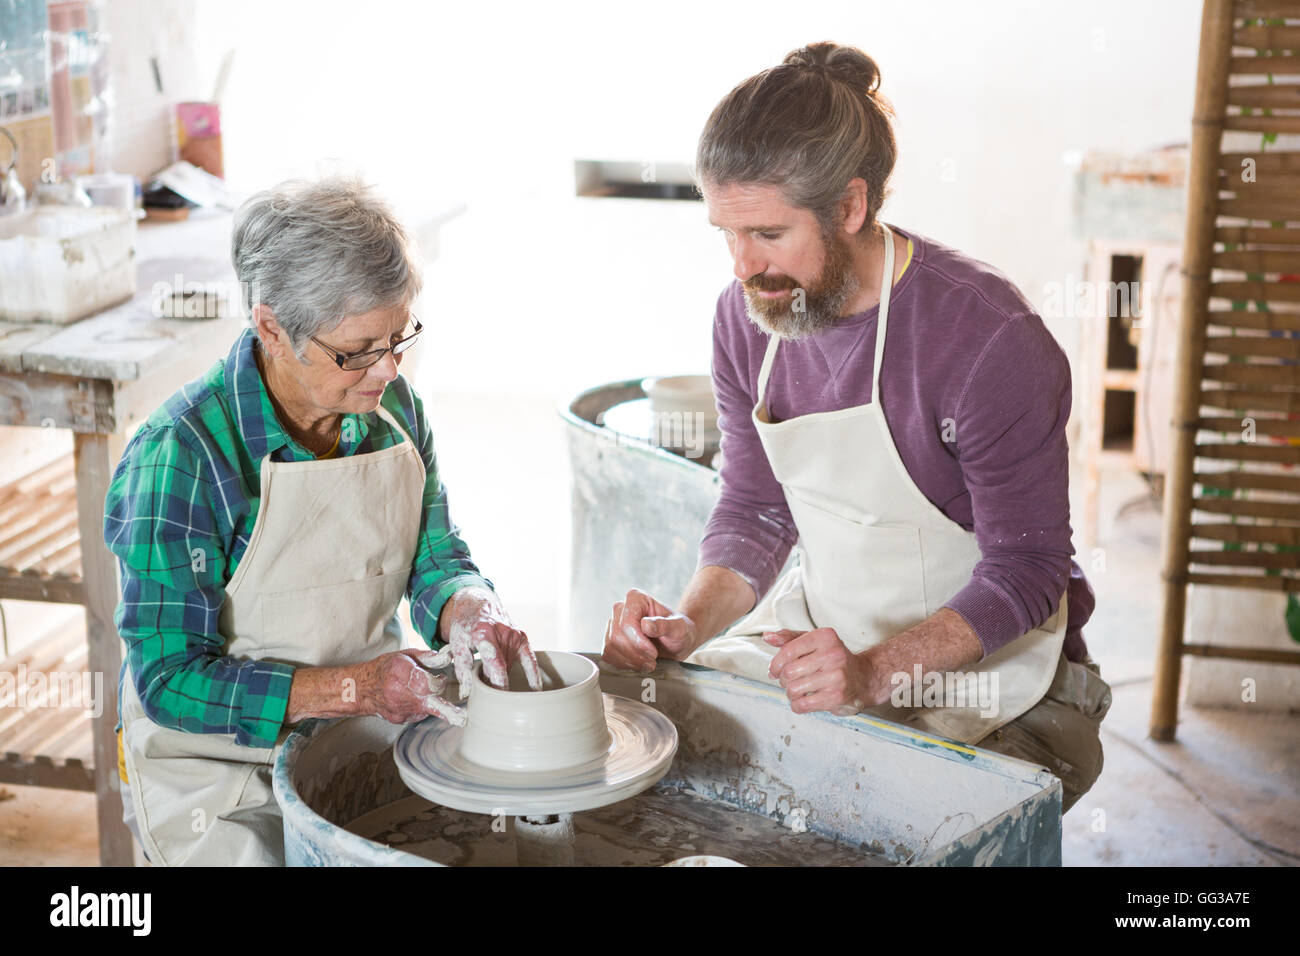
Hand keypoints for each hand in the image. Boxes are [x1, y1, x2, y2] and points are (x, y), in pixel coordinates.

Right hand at [355, 648, 465, 725]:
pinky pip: (420, 713)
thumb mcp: (403, 655)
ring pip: (428, 707)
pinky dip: (421, 706)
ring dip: (430, 698)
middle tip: (435, 683)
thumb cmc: (383, 669)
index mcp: (399, 671)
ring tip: (420, 690)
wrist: (360, 689)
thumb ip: (426, 657)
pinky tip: (411, 698)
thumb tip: (446, 658)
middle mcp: (397, 692)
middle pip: (431, 697)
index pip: (430, 684)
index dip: (439, 681)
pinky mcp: (400, 719)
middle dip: (437, 690)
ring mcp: (398, 708)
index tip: (440, 677)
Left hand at [441, 587, 541, 695]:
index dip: (498, 682)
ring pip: (510, 666)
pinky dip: (532, 674)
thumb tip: (467, 693)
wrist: (477, 604)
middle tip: (481, 683)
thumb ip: (462, 668)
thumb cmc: (465, 625)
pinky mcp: (522, 637)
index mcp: (484, 632)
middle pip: (503, 668)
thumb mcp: (456, 643)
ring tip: (488, 667)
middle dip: (493, 680)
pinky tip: (535, 689)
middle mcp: (503, 632)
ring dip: (501, 673)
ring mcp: (514, 634)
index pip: (496, 663)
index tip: (498, 697)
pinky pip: (530, 659)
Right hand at [601, 588, 696, 672]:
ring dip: (630, 661)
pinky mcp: (611, 640)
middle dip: (635, 654)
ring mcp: (613, 624)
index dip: (638, 642)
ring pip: (611, 647)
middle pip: (616, 636)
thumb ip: (665, 625)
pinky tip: (639, 663)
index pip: (626, 623)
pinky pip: (609, 655)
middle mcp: (621, 609)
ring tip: (648, 664)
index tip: (653, 653)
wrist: (676, 642)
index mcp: (636, 598)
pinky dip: (624, 664)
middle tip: (652, 661)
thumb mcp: (679, 628)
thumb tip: (646, 624)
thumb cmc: (679, 631)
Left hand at [764, 628, 885, 715]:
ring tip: (797, 690)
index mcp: (824, 637)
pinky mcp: (837, 697)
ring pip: (793, 690)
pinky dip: (797, 705)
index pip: (787, 651)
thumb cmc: (833, 659)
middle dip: (783, 680)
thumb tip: (767, 637)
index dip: (775, 664)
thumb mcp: (814, 642)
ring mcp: (836, 676)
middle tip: (789, 681)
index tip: (775, 670)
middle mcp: (832, 654)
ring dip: (790, 693)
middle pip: (788, 672)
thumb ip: (789, 638)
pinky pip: (803, 705)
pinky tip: (803, 700)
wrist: (864, 678)